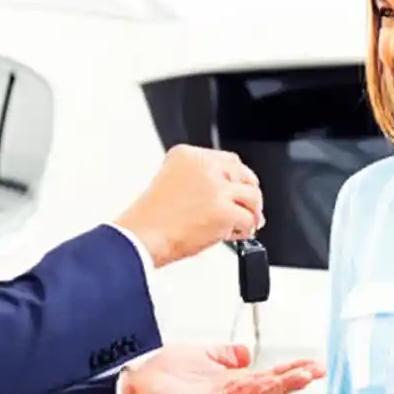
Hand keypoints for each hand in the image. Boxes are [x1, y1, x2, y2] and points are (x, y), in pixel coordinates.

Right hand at [115, 145, 263, 267]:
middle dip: (248, 193)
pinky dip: (245, 230)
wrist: (142, 238)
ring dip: (251, 212)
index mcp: (187, 155)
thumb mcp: (169, 183)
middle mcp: (204, 167)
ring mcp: (216, 189)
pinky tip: (236, 235)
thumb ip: (197, 181)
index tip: (238, 187)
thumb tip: (225, 193)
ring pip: (252, 197)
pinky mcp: (224, 211)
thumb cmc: (150, 220)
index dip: (236, 177)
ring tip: (245, 224)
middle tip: (249, 207)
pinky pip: (248, 220)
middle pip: (243, 175)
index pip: (226, 159)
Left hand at [119, 344, 323, 393]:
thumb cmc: (164, 373)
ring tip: (295, 378)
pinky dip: (245, 393)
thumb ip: (227, 354)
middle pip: (268, 392)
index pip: (270, 378)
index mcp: (232, 384)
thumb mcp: (205, 355)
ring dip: (277, 388)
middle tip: (313, 372)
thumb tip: (246, 353)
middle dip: (292, 382)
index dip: (292, 371)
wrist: (135, 381)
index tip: (312, 364)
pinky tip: (258, 383)